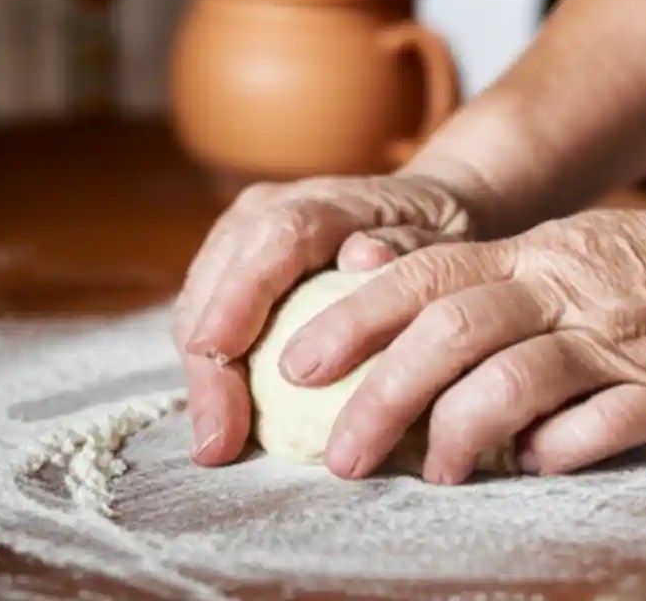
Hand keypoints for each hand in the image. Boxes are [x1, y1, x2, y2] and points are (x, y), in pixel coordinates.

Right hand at [173, 173, 483, 465]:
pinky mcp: (231, 269)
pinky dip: (212, 372)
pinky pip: (207, 320)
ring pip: (200, 303)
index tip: (218, 349)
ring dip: (203, 377)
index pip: (273, 238)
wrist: (425, 210)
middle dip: (211, 363)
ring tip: (215, 443)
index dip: (240, 293)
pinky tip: (224, 422)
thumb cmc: (438, 232)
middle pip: (220, 279)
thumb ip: (409, 248)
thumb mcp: (445, 237)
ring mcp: (241, 239)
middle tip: (218, 439)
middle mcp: (268, 211)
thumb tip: (363, 259)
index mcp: (324, 202)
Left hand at [278, 204, 645, 482]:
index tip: (296, 365)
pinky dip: (554, 452)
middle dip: (382, 396)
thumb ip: (483, 274)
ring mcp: (619, 339)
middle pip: (451, 332)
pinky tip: (534, 466)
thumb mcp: (567, 247)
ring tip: (437, 472)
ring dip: (460, 434)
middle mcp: (567, 288)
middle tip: (342, 454)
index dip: (353, 319)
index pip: (424, 274)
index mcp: (536, 252)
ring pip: (515, 380)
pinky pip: (599, 427)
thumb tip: (380, 291)